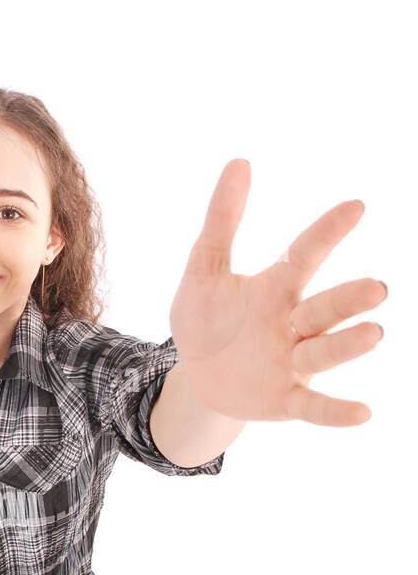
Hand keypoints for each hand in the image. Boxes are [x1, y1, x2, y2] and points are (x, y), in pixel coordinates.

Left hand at [168, 160, 385, 424]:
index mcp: (275, 288)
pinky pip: (314, 406)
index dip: (328, 232)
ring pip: (324, 351)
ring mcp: (292, 362)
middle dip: (348, 299)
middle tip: (376, 288)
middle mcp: (293, 323)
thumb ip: (221, 220)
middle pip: (324, 308)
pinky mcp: (284, 399)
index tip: (356, 206)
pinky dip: (336, 411)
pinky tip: (364, 413)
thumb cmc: (207, 319)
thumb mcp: (204, 269)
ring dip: (348, 344)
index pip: (305, 255)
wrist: (197, 377)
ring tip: (374, 332)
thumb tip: (239, 161)